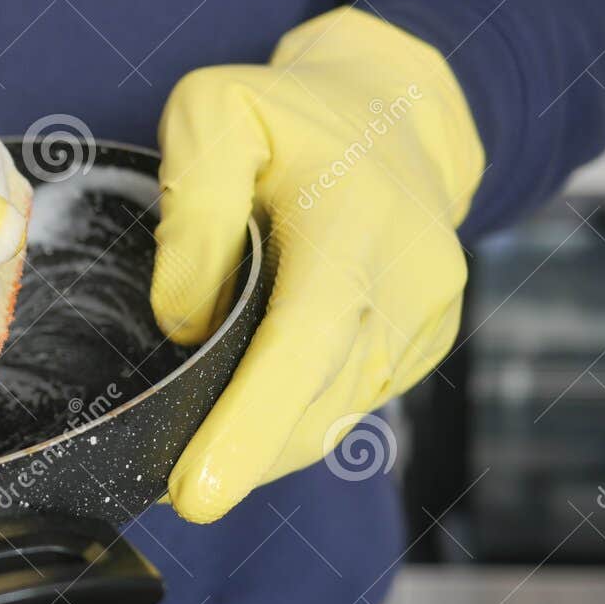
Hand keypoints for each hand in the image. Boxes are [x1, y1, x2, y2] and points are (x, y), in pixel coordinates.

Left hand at [151, 8, 484, 522]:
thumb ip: (194, 207)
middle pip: (321, 399)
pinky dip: (297, 421)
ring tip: (204, 446)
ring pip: (335, 414)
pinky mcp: (425, 343)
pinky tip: (253, 414)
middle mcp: (409, 276)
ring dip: (268, 442)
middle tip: (176, 488)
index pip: (305, 339)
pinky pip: (350, 404)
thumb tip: (185, 320)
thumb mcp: (215, 112)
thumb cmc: (289, 114)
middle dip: (246, 457)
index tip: (198, 493)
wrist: (394, 110)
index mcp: (357, 219)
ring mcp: (428, 317)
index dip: (251, 424)